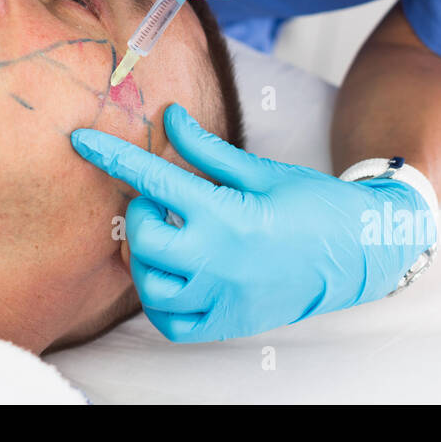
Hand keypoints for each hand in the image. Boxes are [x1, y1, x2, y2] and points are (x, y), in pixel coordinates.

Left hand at [71, 104, 436, 341]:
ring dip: (146, 257)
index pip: (153, 180)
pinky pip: (172, 323)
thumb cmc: (313, 205)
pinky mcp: (228, 324)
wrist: (361, 254)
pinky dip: (160, 300)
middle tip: (160, 200)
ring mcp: (223, 298)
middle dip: (141, 211)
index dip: (112, 156)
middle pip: (143, 237)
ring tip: (167, 236)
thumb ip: (208, 150)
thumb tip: (169, 117)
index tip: (79, 139)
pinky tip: (174, 274)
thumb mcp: (261, 171)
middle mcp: (219, 261)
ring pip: (149, 286)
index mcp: (228, 215)